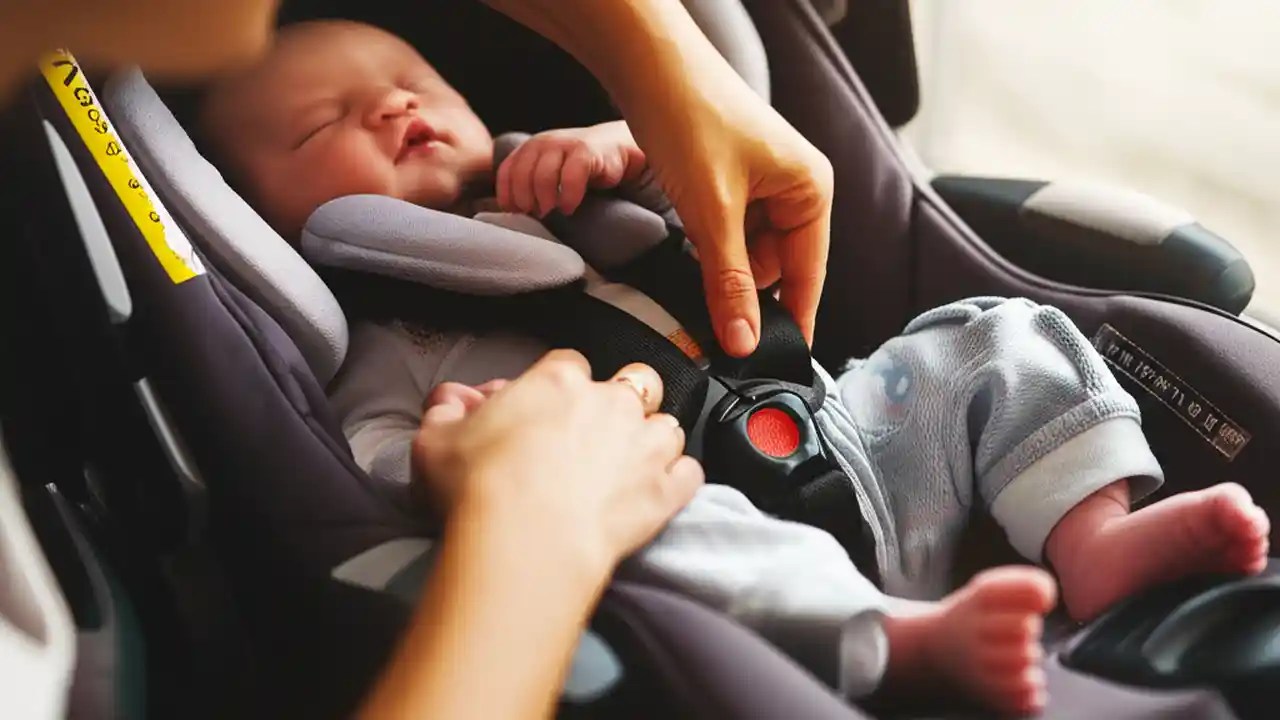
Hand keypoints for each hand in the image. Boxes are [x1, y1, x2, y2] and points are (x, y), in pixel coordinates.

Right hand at [412, 352, 703, 576]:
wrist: (523, 541)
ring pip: (668, 425)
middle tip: (601, 427)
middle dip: (626, 397)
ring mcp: (645, 445)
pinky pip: (690, 473)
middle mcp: (611, 402)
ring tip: (632, 462)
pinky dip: (680, 480)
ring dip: (654, 439)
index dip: (560, 385)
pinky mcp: (665, 492)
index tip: (548, 408)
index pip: (569, 362)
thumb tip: (447, 403)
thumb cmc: (477, 488)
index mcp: (557, 381)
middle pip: (636, 380)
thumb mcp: (435, 443)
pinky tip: (662, 490)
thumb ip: (444, 414)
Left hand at [496, 121, 645, 217]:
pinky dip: (567, 197)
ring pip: (543, 177)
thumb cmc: (575, 167)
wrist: (612, 149)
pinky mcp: (585, 152)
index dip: (507, 196)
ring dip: (544, 200)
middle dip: (525, 200)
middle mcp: (543, 142)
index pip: (507, 172)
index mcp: (529, 148)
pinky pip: (570, 178)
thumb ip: (528, 183)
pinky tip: (568, 207)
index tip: (518, 213)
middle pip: (522, 176)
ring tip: (552, 212)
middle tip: (536, 214)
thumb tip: (510, 212)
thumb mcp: (547, 171)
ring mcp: (563, 145)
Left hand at [629, 87, 831, 357]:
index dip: (790, 322)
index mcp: (812, 190)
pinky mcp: (732, 180)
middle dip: (747, 297)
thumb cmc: (690, 119)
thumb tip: (743, 343)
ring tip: (695, 292)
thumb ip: (728, 282)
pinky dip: (709, 251)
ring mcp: (764, 184)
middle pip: (779, 268)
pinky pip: (728, 233)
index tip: (775, 367)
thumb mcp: (711, 211)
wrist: (649, 64)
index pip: (809, 276)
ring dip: (723, 273)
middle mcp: (796, 187)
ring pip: (748, 253)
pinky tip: (689, 260)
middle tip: (716, 335)